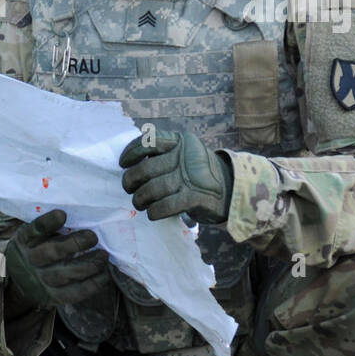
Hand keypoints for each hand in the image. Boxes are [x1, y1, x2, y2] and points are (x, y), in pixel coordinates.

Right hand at [4, 208, 110, 313]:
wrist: (19, 283)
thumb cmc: (33, 250)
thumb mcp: (31, 236)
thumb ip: (48, 228)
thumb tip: (78, 216)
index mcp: (25, 241)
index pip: (35, 230)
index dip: (48, 222)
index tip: (62, 214)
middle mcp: (31, 261)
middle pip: (53, 252)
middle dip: (76, 243)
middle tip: (93, 237)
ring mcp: (42, 281)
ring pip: (66, 274)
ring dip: (89, 264)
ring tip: (103, 256)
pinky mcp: (54, 297)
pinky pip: (75, 293)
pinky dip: (93, 284)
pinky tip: (104, 274)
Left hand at [119, 130, 233, 224]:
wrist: (230, 190)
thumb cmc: (196, 174)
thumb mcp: (182, 156)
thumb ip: (161, 156)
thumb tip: (130, 168)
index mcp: (180, 141)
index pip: (148, 141)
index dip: (131, 152)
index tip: (123, 165)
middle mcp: (185, 156)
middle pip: (146, 168)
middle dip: (131, 181)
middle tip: (130, 189)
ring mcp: (192, 176)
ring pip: (154, 188)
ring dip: (140, 199)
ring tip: (139, 203)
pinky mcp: (197, 197)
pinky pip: (167, 204)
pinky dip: (155, 211)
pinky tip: (152, 213)